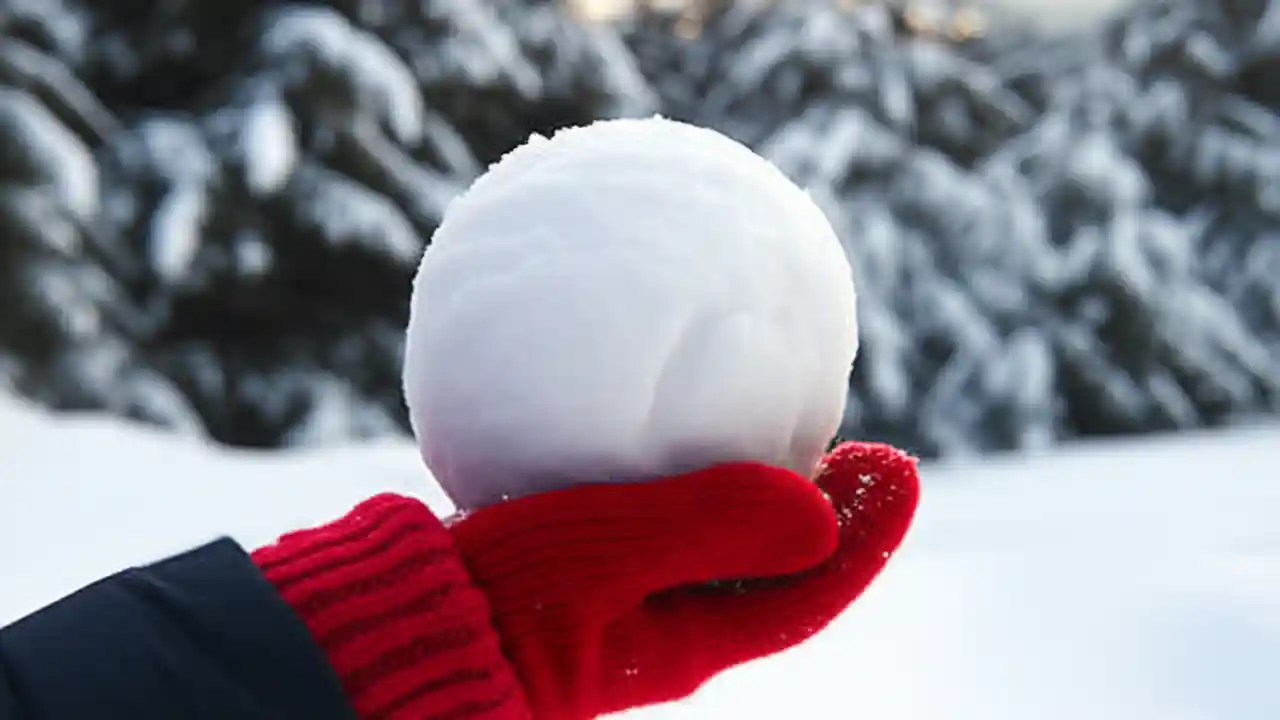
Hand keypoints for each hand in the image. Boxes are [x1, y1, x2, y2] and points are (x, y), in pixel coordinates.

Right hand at [449, 442, 919, 719]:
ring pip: (732, 561)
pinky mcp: (586, 584)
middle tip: (874, 456)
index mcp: (690, 638)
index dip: (868, 535)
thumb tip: (825, 517)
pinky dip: (711, 501)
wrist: (402, 634)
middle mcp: (671, 633)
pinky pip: (677, 542)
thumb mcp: (606, 551)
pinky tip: (692, 457)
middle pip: (782, 578)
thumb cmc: (498, 595)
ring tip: (808, 449)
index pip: (810, 592)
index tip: (903, 467)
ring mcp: (629, 612)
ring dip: (779, 508)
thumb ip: (711, 527)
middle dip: (838, 520)